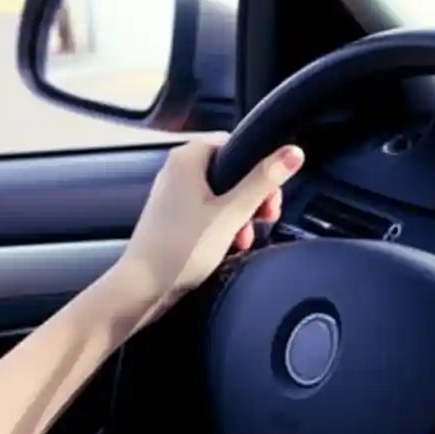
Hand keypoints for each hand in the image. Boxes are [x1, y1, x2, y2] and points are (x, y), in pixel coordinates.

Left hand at [118, 133, 305, 315]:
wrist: (142, 288)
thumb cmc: (180, 249)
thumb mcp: (231, 213)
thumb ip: (263, 181)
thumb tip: (292, 153)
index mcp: (187, 158)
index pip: (235, 144)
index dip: (259, 168)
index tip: (270, 194)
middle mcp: (177, 171)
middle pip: (230, 171)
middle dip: (251, 197)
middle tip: (263, 217)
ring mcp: (172, 195)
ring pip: (220, 195)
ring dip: (239, 216)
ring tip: (242, 239)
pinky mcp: (172, 218)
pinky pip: (206, 212)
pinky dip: (221, 226)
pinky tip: (227, 245)